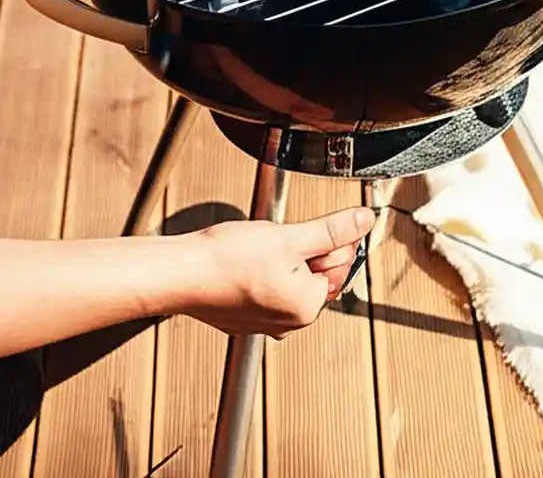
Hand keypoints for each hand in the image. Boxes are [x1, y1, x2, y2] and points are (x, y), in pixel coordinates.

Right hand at [178, 207, 375, 338]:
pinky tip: (244, 262)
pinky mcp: (243, 316)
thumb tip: (363, 221)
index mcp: (307, 307)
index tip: (310, 229)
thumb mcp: (291, 237)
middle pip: (316, 275)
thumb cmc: (227, 261)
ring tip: (258, 251)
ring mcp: (264, 321)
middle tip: (279, 240)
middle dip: (305, 252)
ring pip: (290, 280)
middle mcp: (289, 322)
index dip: (329, 240)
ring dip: (282, 260)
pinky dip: (261, 272)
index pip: (341, 266)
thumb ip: (333, 230)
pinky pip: (265, 288)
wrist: (179, 273)